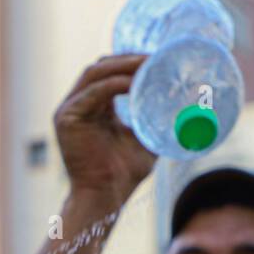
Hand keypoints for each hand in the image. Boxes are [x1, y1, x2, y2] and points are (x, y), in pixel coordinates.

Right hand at [53, 54, 156, 208]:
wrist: (106, 196)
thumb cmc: (124, 173)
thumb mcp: (146, 137)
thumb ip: (156, 117)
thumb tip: (187, 101)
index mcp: (94, 107)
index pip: (109, 73)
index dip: (131, 62)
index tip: (158, 58)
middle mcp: (78, 104)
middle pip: (101, 67)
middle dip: (128, 59)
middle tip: (155, 57)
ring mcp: (69, 110)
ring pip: (95, 73)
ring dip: (121, 65)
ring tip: (146, 64)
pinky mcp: (66, 118)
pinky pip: (92, 92)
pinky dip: (113, 84)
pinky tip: (133, 83)